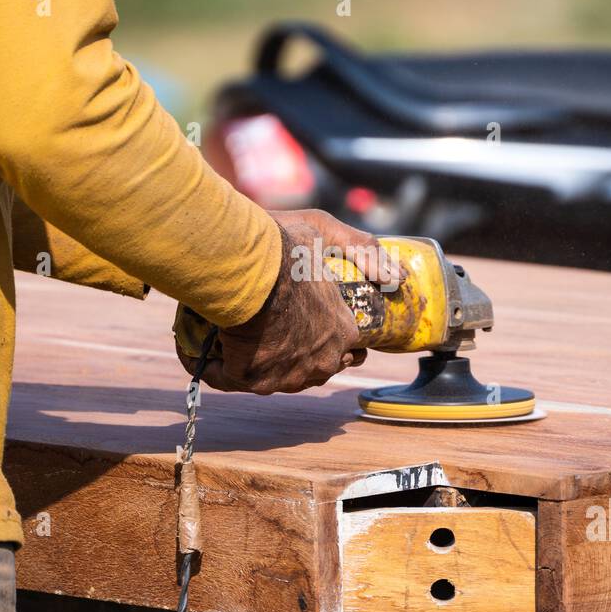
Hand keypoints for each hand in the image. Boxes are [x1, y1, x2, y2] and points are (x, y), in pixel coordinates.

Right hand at [179, 209, 403, 393]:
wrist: (246, 271)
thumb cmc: (284, 250)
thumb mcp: (324, 231)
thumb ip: (361, 248)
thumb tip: (395, 276)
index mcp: (343, 332)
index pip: (351, 350)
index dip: (332, 338)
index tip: (313, 325)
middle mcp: (321, 362)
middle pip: (315, 368)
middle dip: (300, 355)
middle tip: (276, 332)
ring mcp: (288, 376)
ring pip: (276, 377)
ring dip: (265, 364)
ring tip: (245, 340)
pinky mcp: (253, 380)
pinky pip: (235, 379)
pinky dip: (224, 368)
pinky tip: (215, 351)